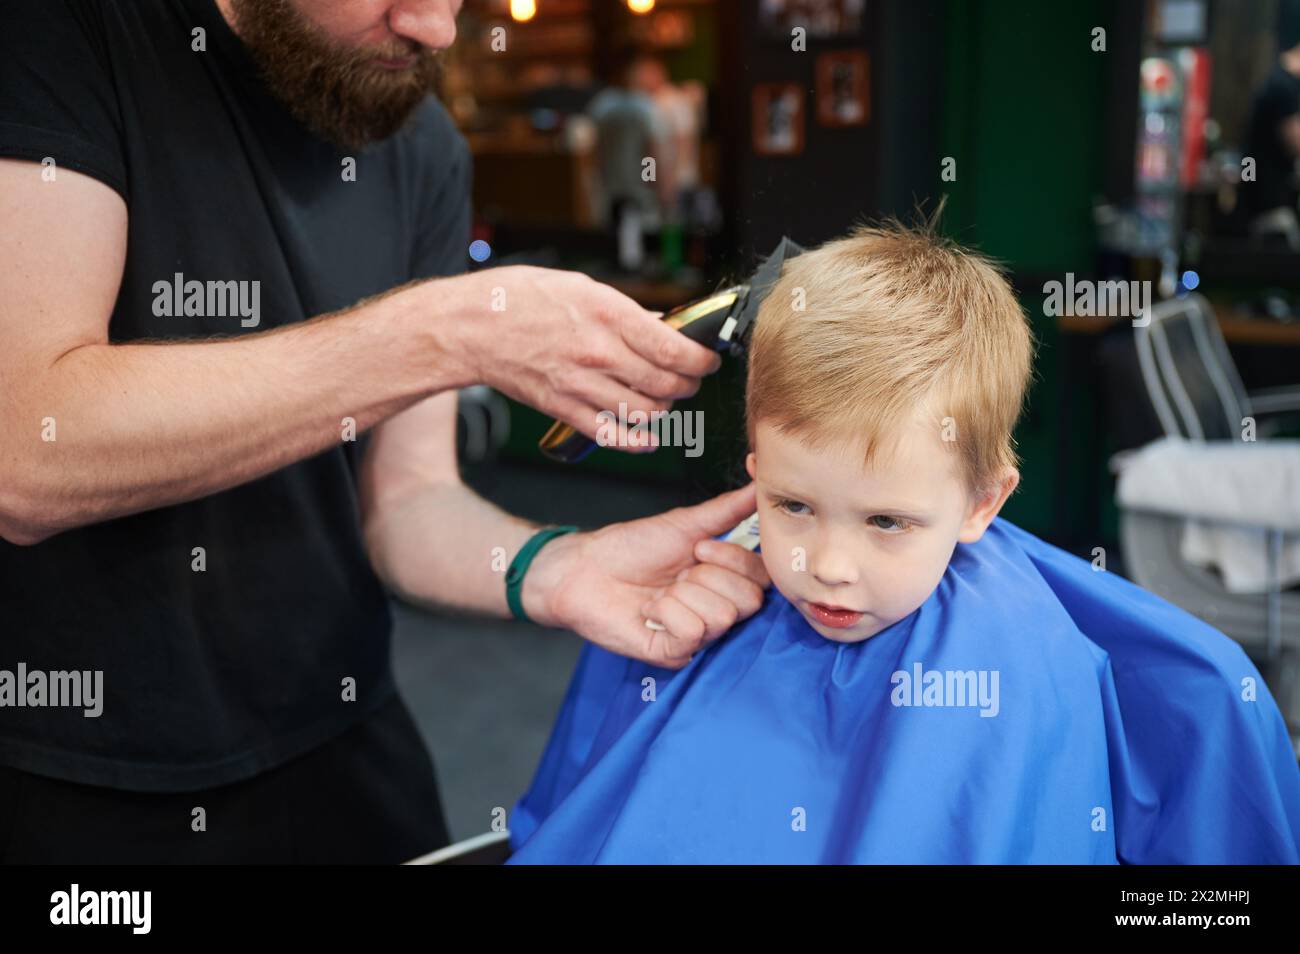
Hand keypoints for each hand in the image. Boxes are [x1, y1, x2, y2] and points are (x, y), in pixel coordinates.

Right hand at [447, 266, 720, 446]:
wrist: (471, 328)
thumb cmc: (519, 299)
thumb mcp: (581, 286)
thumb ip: (625, 311)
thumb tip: (660, 325)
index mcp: (609, 314)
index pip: (676, 350)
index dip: (702, 360)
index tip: (708, 359)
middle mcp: (599, 353)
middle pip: (667, 385)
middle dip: (689, 385)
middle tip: (690, 378)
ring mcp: (581, 385)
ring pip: (646, 412)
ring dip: (665, 409)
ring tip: (665, 398)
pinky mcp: (564, 409)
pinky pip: (611, 434)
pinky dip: (636, 440)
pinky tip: (646, 437)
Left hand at [522, 484, 770, 667]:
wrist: (584, 568)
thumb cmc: (630, 548)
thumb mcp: (686, 523)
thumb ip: (729, 508)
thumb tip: (761, 484)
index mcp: (724, 581)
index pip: (763, 579)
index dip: (735, 560)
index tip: (699, 548)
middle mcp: (716, 610)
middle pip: (750, 602)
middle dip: (709, 576)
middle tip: (678, 571)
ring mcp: (697, 636)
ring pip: (722, 617)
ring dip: (683, 593)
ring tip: (660, 590)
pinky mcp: (674, 654)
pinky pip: (693, 633)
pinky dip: (667, 612)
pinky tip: (648, 609)